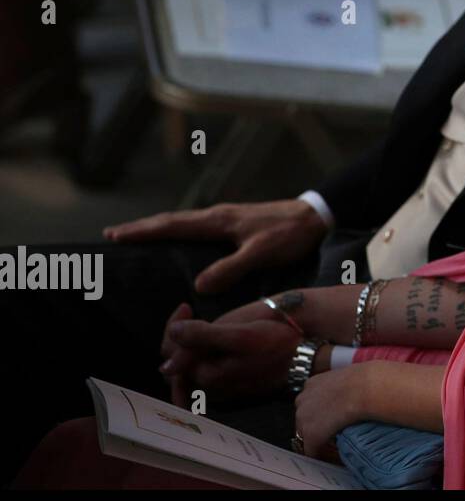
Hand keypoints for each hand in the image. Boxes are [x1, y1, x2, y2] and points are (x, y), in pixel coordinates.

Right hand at [105, 199, 327, 294]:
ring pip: (184, 222)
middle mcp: (218, 216)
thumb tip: (199, 285)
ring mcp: (226, 218)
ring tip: (137, 235)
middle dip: (143, 228)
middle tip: (113, 235)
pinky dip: (179, 231)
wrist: (315, 216)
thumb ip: (232, 267)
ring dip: (159, 228)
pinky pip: (197, 227)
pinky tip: (179, 240)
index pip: (172, 225)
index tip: (115, 235)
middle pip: (172, 221)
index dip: (143, 231)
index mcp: (219, 220)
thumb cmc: (290, 233)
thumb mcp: (261, 252)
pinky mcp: (236, 224)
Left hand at [160, 316, 300, 405]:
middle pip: (177, 364)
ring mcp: (220, 390)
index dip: (173, 327)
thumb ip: (203, 336)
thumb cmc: (277, 344)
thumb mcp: (241, 336)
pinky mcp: (232, 387)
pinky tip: (209, 342)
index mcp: (207, 376)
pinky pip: (203, 374)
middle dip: (177, 337)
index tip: (187, 307)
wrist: (306, 357)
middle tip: (188, 312)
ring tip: (197, 322)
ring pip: (189, 369)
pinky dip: (199, 357)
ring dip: (187, 346)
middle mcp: (209, 389)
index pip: (171, 355)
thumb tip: (172, 333)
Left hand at [294, 365, 374, 458]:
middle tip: (331, 430)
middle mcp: (302, 400)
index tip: (328, 416)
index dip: (319, 411)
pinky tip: (328, 455)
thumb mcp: (346, 379)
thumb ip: (338, 388)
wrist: (362, 389)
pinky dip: (319, 453)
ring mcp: (304, 418)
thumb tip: (347, 395)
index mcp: (311, 384)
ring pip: (304, 435)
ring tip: (330, 442)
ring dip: (316, 439)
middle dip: (315, 424)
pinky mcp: (311, 436)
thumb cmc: (363, 380)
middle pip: (303, 418)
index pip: (308, 402)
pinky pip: (311, 450)